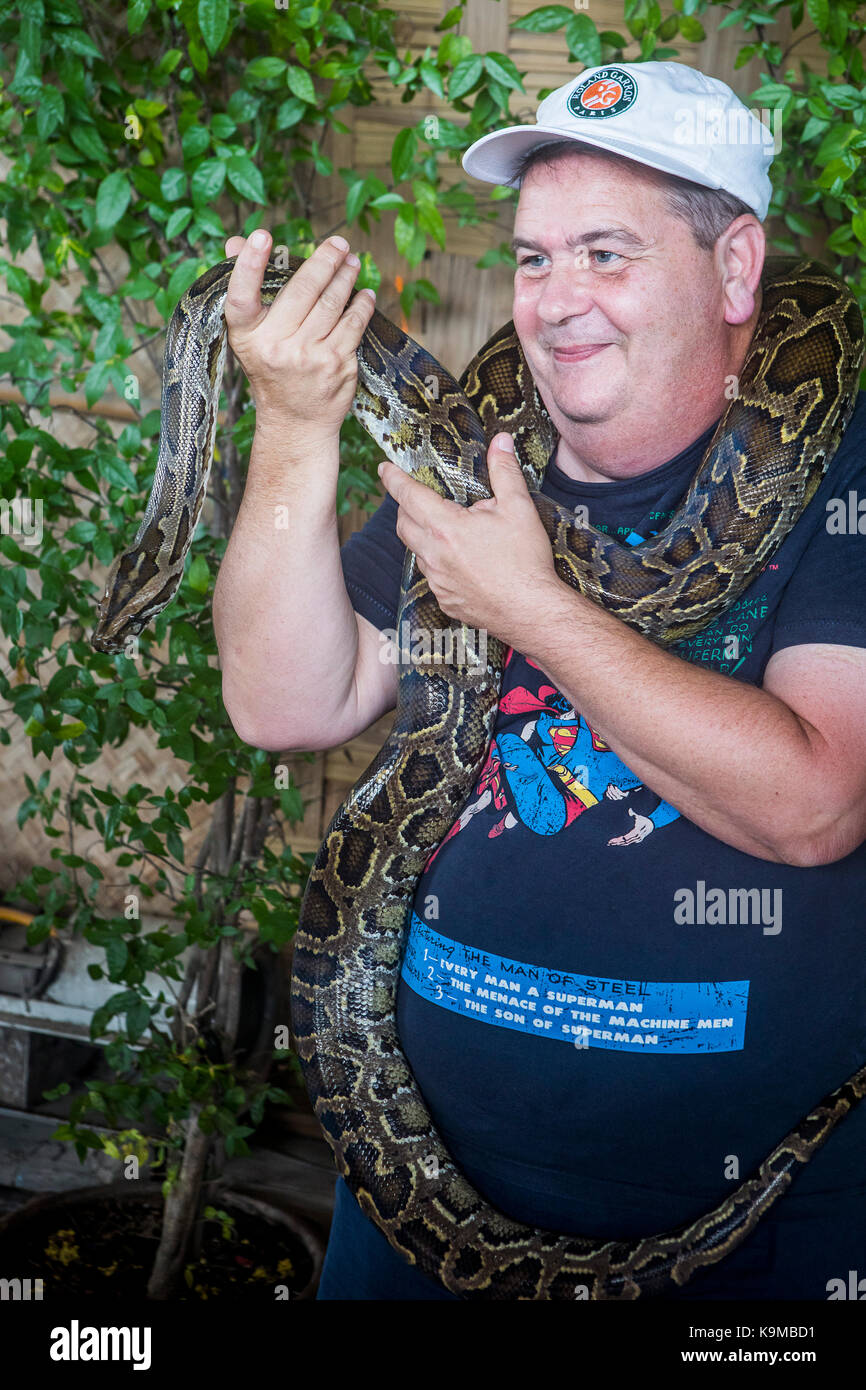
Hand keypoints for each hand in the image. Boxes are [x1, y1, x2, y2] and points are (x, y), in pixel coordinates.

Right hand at [222, 229, 376, 436]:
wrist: (295, 422)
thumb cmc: (271, 369)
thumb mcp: (250, 336)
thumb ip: (245, 287)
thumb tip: (237, 241)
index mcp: (247, 336)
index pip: (242, 295)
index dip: (250, 264)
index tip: (261, 236)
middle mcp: (275, 347)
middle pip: (303, 290)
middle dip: (325, 260)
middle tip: (339, 243)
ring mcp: (308, 357)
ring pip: (332, 303)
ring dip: (346, 276)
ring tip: (352, 262)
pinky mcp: (336, 365)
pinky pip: (353, 324)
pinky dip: (361, 305)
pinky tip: (364, 294)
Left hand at [378, 432, 559, 645]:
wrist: (533, 612)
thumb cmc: (526, 562)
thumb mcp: (519, 508)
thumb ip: (504, 472)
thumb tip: (500, 442)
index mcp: (447, 528)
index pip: (408, 496)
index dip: (393, 480)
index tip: (385, 469)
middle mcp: (434, 555)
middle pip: (403, 524)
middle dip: (405, 507)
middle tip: (418, 498)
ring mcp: (437, 581)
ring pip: (417, 552)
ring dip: (423, 537)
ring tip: (448, 530)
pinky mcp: (445, 600)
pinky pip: (432, 576)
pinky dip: (438, 564)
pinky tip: (460, 561)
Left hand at [608, 809, 653, 845]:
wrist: (651, 825)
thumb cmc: (643, 819)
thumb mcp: (638, 816)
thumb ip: (633, 814)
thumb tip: (629, 809)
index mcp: (637, 831)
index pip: (628, 837)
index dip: (622, 839)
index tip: (614, 839)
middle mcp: (637, 837)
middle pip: (626, 841)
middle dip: (617, 842)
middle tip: (609, 842)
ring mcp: (637, 840)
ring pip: (626, 843)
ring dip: (619, 843)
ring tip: (610, 843)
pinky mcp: (636, 841)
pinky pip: (628, 843)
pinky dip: (622, 843)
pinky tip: (616, 843)